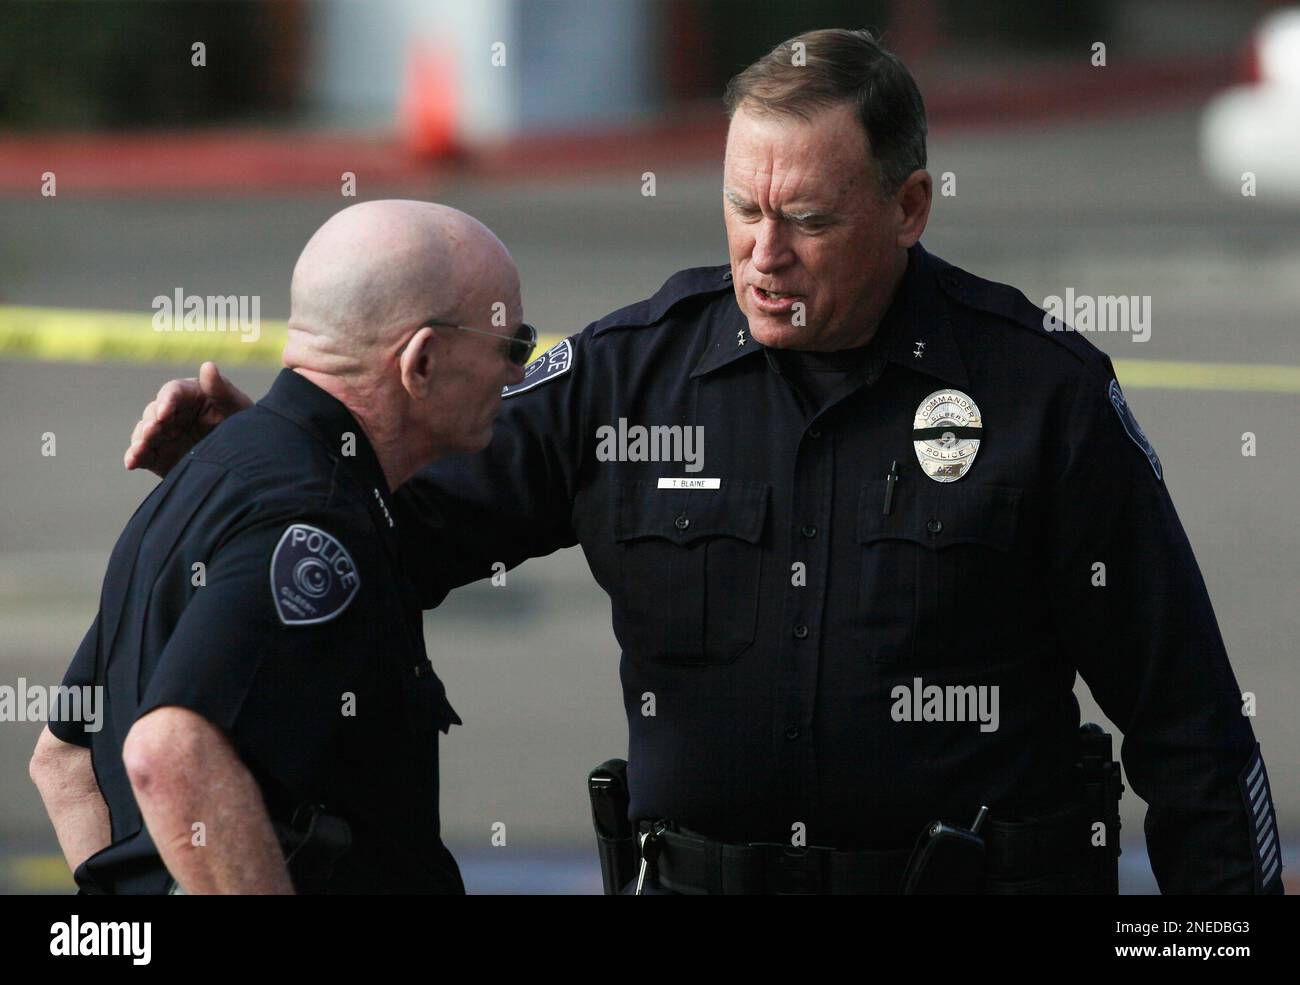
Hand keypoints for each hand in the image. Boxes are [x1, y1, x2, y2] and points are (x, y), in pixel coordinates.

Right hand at [123, 361, 252, 476]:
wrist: (245, 462)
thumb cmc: (246, 427)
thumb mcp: (238, 408)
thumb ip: (222, 390)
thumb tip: (207, 366)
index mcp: (191, 395)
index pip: (172, 392)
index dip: (166, 401)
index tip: (166, 413)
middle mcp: (174, 413)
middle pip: (154, 411)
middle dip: (151, 421)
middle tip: (153, 431)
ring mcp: (165, 434)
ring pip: (144, 432)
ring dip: (140, 439)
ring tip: (140, 448)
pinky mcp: (159, 455)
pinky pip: (142, 454)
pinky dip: (134, 457)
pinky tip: (131, 462)